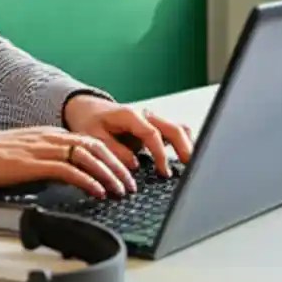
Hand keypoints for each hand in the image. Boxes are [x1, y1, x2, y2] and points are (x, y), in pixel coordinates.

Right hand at [0, 126, 136, 198]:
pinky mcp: (33, 163)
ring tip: (121, 190)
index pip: (88, 141)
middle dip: (117, 165)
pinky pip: (69, 170)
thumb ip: (42, 161)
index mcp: (47, 133)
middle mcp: (48, 137)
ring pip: (87, 156)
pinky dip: (88, 180)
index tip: (123, 171)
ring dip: (109, 175)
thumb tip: (61, 177)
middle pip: (95, 146)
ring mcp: (41, 148)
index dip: (110, 156)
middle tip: (131, 183)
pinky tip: (98, 191)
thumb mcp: (22, 156)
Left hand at [63, 94, 193, 176]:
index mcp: (130, 115)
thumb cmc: (90, 122)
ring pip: (178, 129)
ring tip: (193, 166)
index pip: (153, 134)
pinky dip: (182, 144)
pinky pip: (174, 132)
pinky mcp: (154, 126)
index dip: (160, 154)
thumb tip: (134, 165)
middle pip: (174, 128)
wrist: (88, 109)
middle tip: (191, 168)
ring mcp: (152, 119)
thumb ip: (114, 150)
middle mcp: (145, 115)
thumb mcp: (94, 137)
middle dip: (185, 148)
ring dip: (187, 146)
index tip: (164, 172)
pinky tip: (185, 159)